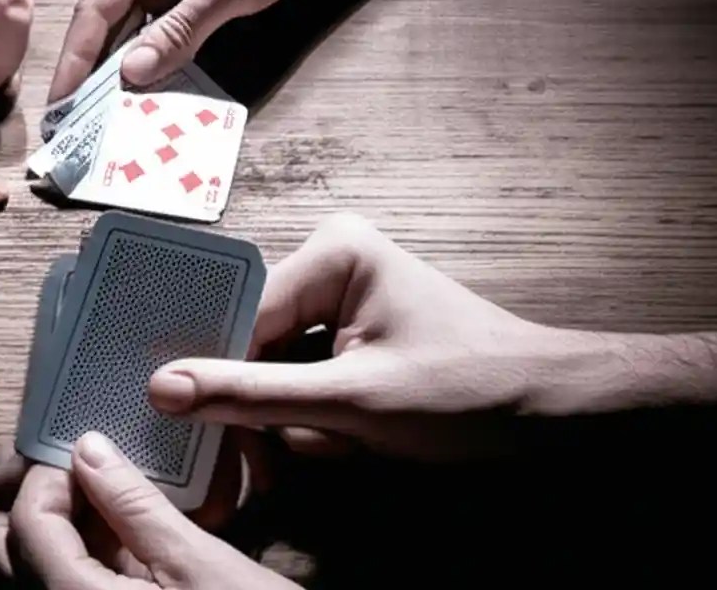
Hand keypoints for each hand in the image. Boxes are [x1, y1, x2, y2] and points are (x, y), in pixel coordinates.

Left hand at [0, 432, 296, 588]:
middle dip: (34, 495)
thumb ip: (134, 504)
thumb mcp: (197, 563)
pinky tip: (121, 525)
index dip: (48, 476)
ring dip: (57, 522)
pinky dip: (84, 551)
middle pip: (12, 550)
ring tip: (98, 484)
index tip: (87, 447)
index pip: (27, 526)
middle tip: (72, 457)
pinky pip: (72, 584)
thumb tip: (88, 449)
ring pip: (38, 569)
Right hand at [147, 213, 559, 460]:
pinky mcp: (349, 336)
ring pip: (273, 370)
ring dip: (293, 422)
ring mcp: (340, 300)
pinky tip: (347, 440)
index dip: (213, 374)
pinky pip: (300, 378)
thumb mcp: (351, 401)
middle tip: (255, 463)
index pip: (239, 315)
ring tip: (338, 446)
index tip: (190, 427)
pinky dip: (314, 420)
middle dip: (261, 408)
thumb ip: (253, 394)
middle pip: (251, 342)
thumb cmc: (469, 390)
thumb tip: (162, 388)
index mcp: (331, 252)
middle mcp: (328, 264)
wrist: (554, 413)